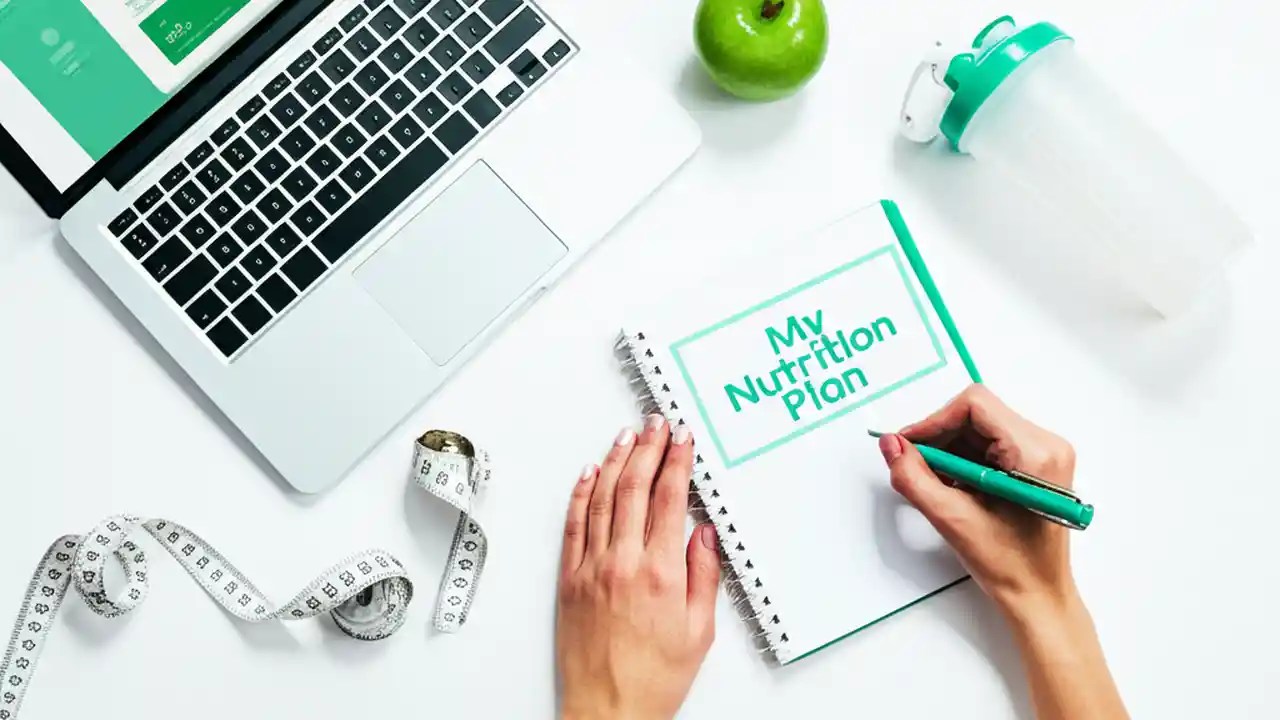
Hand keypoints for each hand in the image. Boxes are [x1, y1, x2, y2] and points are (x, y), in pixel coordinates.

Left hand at [557, 416, 719, 719]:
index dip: (676, 461)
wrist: (607, 711)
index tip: (681, 439)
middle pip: (633, 488)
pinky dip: (580, 494)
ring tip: (626, 436)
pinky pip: (573, 525)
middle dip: (647, 448)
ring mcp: (591, 567)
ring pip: (601, 498)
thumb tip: (704, 535)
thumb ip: (704, 576)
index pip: (668, 498)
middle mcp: (622, 562)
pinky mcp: (569, 579)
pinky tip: (588, 474)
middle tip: (656, 424)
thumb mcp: (699, 631)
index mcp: (660, 573)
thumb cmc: (653, 679)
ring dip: (615, 461)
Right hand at [878, 384, 1077, 617]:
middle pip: (978, 415)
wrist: (1038, 595)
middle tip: (916, 466)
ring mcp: (1045, 454)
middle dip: (941, 438)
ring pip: (981, 428)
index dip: (934, 421)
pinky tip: (956, 487)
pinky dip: (965, 460)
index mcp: (1035, 453)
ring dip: (951, 449)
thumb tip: (890, 444)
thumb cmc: (1009, 565)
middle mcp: (1047, 445)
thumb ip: (914, 477)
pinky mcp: (1037, 464)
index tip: (909, 445)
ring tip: (938, 483)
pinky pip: (991, 444)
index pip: (975, 405)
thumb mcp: (952, 519)